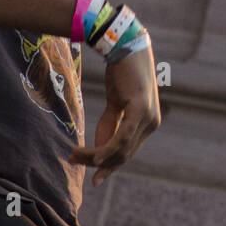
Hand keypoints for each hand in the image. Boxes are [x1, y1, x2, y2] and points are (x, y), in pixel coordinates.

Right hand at [69, 42, 161, 186]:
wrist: (126, 46)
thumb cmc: (122, 72)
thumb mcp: (115, 103)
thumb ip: (111, 124)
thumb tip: (100, 146)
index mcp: (148, 123)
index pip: (128, 152)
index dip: (110, 166)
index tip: (94, 179)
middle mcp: (152, 123)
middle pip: (123, 154)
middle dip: (98, 162)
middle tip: (73, 160)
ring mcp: (148, 117)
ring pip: (120, 148)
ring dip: (95, 156)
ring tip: (74, 155)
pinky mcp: (140, 110)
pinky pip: (122, 137)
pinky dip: (108, 149)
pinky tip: (95, 158)